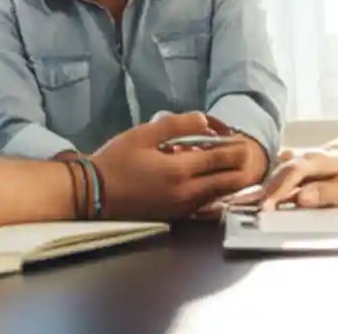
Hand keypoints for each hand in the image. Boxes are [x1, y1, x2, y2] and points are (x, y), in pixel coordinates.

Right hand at [91, 112, 256, 220]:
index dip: (236, 150)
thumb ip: (177, 125)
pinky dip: (213, 192)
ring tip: (228, 166)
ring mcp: (182, 208)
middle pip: (227, 183)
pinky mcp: (175, 217)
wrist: (94, 193)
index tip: (243, 142)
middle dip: (240, 169)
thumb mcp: (143, 134)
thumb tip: (204, 120)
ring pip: (218, 196)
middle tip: (244, 156)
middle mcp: (187, 193)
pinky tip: (208, 182)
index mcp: (180, 170)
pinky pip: (204, 205)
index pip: (221, 160)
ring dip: (227, 181)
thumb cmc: (116, 160)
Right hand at [232, 147, 337, 209]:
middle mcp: (298, 156)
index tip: (267, 205)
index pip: (294, 171)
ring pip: (268, 177)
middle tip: (240, 209)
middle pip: (276, 175)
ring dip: (250, 192)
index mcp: (316, 158)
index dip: (279, 188)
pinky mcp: (282, 169)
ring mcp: (288, 161)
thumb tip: (301, 198)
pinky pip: (267, 181)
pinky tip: (236, 200)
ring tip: (230, 204)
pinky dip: (253, 192)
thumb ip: (325, 193)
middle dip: (259, 193)